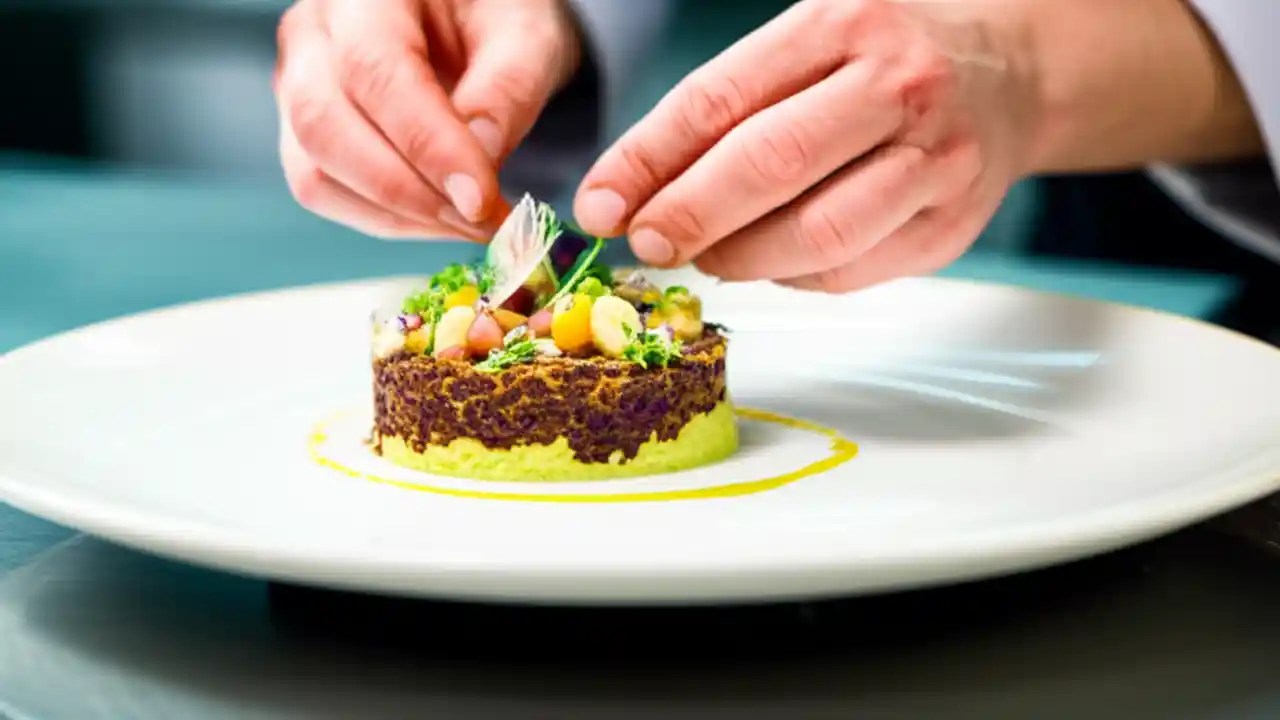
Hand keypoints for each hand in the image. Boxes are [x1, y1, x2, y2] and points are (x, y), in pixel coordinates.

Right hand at [275, 0, 581, 240]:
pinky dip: (386, 219)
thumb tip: (480, 159)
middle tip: (483, 221)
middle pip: (325, 127)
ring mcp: (296, 84)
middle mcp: (312, 33)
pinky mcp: (304, 133)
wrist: (471, 20)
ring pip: (315, 173)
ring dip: (398, 216)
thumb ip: (507, 88)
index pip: (375, 71)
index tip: (479, 199)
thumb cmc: (497, 16)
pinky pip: (326, 192)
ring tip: (469, 222)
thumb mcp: (526, 34)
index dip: (426, 144)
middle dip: (409, 193)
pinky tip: (442, 218)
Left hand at [573, 0, 1035, 291]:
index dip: (648, 160)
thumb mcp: (805, 47)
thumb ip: (725, 109)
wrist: (1009, 75)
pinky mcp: (951, 227)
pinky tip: (775, 258)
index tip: (601, 205)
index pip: (721, 98)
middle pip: (772, 164)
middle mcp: (898, 86)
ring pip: (818, 234)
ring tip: (706, 256)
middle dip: (690, 216)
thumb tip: (635, 195)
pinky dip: (794, 276)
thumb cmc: (879, 62)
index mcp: (841, 25)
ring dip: (741, 259)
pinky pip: (851, 273)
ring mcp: (936, 160)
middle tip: (646, 245)